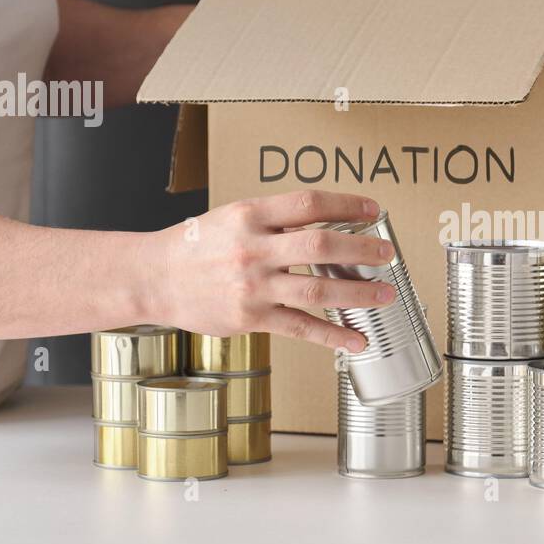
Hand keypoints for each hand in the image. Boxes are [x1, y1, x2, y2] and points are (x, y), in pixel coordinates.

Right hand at [146, 190, 395, 351]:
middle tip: (388, 254)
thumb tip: (326, 221)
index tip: (372, 209)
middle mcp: (253, 248)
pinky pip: (300, 327)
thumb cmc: (197, 245)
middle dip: (362, 248)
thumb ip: (276, 219)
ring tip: (385, 294)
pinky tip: (355, 340)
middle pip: (321, 244)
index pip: (309, 203)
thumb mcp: (234, 216)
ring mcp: (253, 285)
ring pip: (317, 288)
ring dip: (359, 292)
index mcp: (251, 214)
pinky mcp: (251, 317)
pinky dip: (333, 335)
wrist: (155, 278)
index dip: (346, 204)